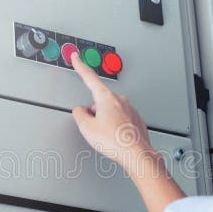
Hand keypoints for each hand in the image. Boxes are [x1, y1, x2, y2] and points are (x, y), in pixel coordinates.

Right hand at [70, 52, 153, 167]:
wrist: (136, 154)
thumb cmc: (115, 141)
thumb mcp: (86, 128)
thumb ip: (79, 114)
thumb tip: (80, 110)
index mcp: (106, 98)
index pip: (89, 77)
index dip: (80, 66)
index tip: (76, 57)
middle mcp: (120, 100)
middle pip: (98, 101)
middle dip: (93, 112)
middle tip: (94, 129)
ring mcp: (129, 109)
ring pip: (109, 111)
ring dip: (105, 121)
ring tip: (106, 137)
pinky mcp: (135, 119)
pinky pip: (120, 119)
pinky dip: (115, 127)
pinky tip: (114, 138)